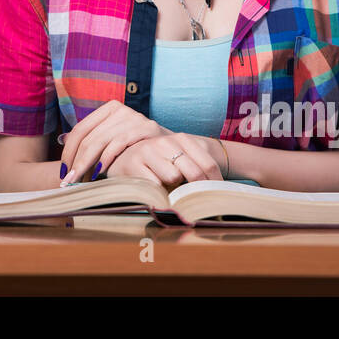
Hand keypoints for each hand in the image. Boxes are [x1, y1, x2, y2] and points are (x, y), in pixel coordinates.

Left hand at [59, 101, 167, 184]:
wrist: (172, 149)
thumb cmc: (137, 148)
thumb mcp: (114, 138)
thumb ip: (93, 138)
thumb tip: (62, 140)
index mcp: (109, 109)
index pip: (81, 129)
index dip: (69, 150)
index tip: (64, 170)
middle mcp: (120, 109)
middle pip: (88, 136)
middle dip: (76, 160)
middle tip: (68, 180)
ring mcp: (134, 117)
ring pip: (101, 140)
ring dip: (87, 163)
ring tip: (80, 180)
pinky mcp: (146, 128)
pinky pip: (119, 143)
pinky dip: (106, 159)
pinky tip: (99, 172)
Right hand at [105, 133, 224, 190]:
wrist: (122, 157)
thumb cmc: (156, 162)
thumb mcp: (177, 158)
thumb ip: (195, 167)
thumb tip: (216, 190)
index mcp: (181, 138)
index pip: (208, 164)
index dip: (215, 184)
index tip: (217, 196)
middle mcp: (165, 142)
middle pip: (194, 172)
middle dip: (197, 189)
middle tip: (196, 199)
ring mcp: (148, 151)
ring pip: (173, 178)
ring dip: (172, 187)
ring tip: (166, 185)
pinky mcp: (133, 164)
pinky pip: (155, 185)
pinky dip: (157, 191)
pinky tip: (153, 188)